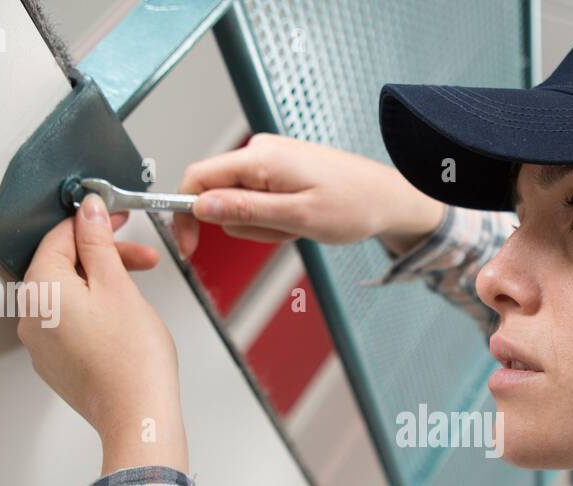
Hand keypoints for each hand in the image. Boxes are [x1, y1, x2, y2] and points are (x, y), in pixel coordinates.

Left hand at [19, 193, 188, 476]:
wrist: (138, 416)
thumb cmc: (132, 359)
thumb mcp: (118, 285)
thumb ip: (98, 243)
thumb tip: (87, 212)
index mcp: (40, 289)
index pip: (59, 237)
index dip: (92, 222)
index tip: (116, 217)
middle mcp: (30, 316)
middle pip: (63, 266)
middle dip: (103, 256)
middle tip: (141, 258)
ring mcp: (41, 344)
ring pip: (68, 295)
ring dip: (102, 283)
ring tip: (139, 291)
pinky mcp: (56, 363)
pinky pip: (70, 322)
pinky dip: (95, 310)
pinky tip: (124, 318)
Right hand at [173, 132, 444, 258]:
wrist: (386, 198)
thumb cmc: (353, 205)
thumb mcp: (297, 217)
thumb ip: (246, 211)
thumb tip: (202, 206)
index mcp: (260, 158)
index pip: (197, 179)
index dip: (185, 214)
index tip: (189, 247)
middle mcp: (259, 151)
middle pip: (219, 197)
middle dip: (245, 225)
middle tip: (284, 230)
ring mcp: (269, 159)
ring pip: (239, 204)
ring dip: (264, 225)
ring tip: (298, 223)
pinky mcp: (278, 168)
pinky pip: (258, 201)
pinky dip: (275, 218)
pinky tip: (300, 217)